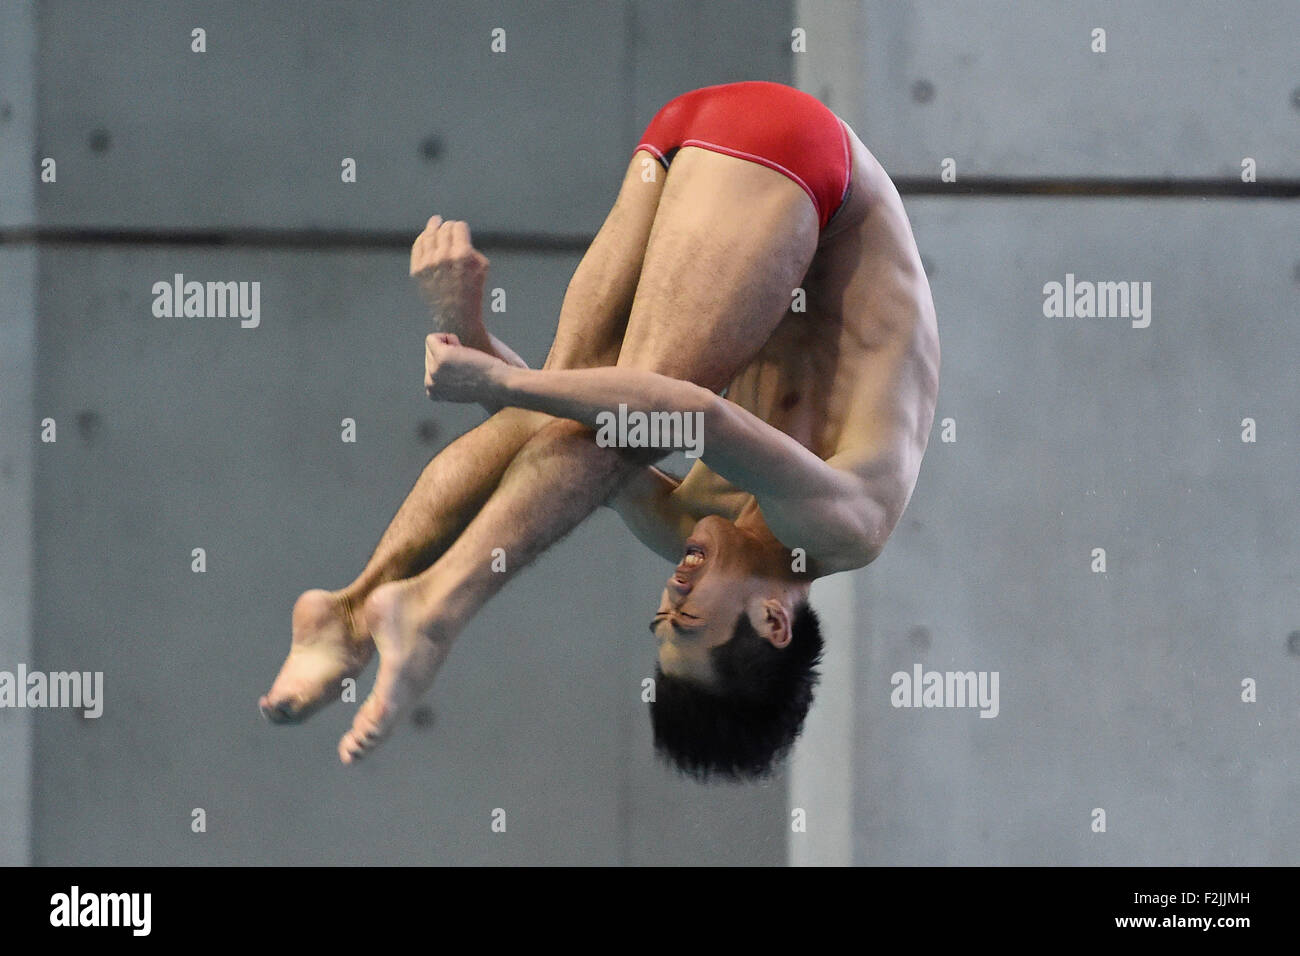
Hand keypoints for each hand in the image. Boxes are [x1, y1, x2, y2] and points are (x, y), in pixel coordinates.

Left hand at [410, 216, 489, 340]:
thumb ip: (471, 247)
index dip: (461, 227)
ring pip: (429, 234)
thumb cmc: (472, 290)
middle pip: (444, 228)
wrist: (455, 315)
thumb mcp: (482, 266)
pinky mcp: (417, 270)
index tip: (461, 230)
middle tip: (449, 229)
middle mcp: (443, 256)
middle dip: (448, 227)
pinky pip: (418, 246)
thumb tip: (457, 234)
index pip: (458, 226)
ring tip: (435, 222)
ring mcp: (428, 263)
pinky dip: (423, 239)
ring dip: (434, 228)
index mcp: (462, 254)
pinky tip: (427, 236)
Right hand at [424, 333, 506, 403]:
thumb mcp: (461, 386)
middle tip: (468, 362)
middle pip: (429, 355)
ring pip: (431, 346)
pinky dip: (446, 337)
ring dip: (449, 345)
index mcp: (433, 392)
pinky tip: (462, 346)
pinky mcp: (441, 357)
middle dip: (448, 352)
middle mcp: (430, 384)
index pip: (430, 366)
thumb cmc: (487, 384)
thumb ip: (448, 379)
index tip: (464, 369)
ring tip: (466, 357)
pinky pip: (432, 339)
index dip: (448, 362)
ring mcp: (434, 371)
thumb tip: (444, 366)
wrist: (500, 384)